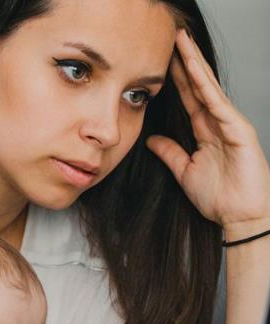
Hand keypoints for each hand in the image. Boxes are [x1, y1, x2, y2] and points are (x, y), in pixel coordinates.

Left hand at [146, 29, 269, 235]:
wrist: (239, 217)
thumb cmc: (219, 197)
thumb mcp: (184, 171)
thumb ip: (169, 152)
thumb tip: (151, 140)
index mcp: (205, 131)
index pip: (188, 97)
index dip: (174, 78)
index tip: (160, 58)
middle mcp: (217, 123)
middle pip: (198, 86)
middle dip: (185, 61)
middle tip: (172, 37)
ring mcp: (230, 125)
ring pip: (209, 89)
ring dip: (195, 65)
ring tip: (182, 42)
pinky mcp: (240, 132)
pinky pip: (219, 105)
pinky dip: (207, 87)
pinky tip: (195, 70)